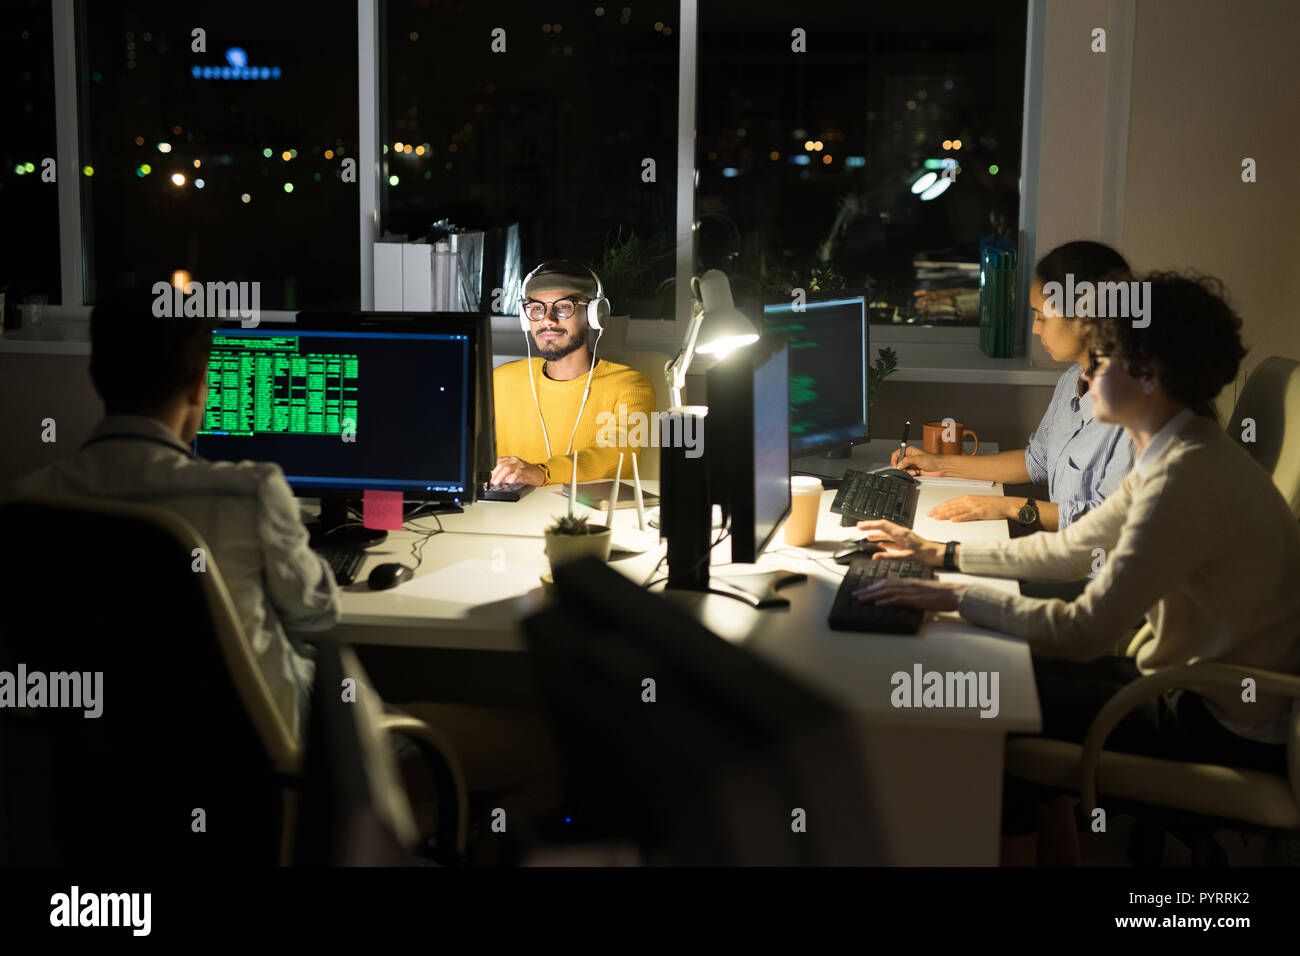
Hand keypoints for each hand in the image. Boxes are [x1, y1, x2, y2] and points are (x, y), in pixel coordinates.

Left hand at [490, 457, 546, 486]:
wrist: (538, 475)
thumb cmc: (524, 475)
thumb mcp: (510, 475)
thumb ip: (501, 477)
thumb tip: (491, 481)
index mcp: (509, 460)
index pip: (497, 462)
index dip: (490, 470)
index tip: (486, 477)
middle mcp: (514, 460)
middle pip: (501, 464)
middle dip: (494, 473)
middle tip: (491, 481)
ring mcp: (520, 464)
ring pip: (508, 467)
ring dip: (501, 475)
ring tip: (497, 482)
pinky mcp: (526, 470)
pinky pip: (518, 472)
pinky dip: (513, 477)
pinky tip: (510, 481)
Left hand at [853, 578, 967, 610]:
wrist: (953, 594)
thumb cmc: (939, 594)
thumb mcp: (921, 589)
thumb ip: (909, 590)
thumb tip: (898, 595)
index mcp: (908, 581)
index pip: (887, 581)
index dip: (873, 585)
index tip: (863, 590)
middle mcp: (907, 584)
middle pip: (883, 585)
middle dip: (868, 590)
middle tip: (856, 595)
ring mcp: (910, 591)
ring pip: (887, 591)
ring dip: (872, 595)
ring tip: (861, 599)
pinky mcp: (915, 598)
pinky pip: (898, 599)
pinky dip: (886, 601)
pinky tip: (878, 604)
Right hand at [854, 519, 943, 565]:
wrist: (938, 555)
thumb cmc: (927, 554)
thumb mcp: (907, 557)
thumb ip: (890, 556)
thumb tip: (876, 556)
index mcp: (901, 533)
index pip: (882, 525)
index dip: (870, 525)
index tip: (860, 526)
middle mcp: (901, 533)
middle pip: (883, 527)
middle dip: (870, 526)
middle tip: (859, 527)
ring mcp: (903, 537)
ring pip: (886, 533)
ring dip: (876, 533)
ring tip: (866, 536)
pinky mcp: (905, 542)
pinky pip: (891, 540)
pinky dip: (883, 541)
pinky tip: (879, 545)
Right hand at [890, 446, 943, 474]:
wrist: (940, 468)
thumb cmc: (933, 460)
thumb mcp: (918, 458)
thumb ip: (906, 461)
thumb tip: (898, 465)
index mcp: (909, 451)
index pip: (897, 454)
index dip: (895, 460)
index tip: (896, 465)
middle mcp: (909, 457)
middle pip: (898, 463)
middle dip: (901, 467)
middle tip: (905, 469)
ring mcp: (911, 464)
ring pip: (902, 469)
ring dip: (907, 471)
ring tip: (913, 471)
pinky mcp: (914, 471)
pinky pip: (907, 473)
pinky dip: (910, 474)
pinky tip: (916, 473)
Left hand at [926, 495, 1017, 521]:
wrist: (1006, 504)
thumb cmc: (992, 505)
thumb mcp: (976, 503)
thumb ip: (965, 506)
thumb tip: (954, 512)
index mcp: (967, 498)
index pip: (949, 502)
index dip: (939, 507)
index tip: (931, 510)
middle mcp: (969, 501)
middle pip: (950, 506)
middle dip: (938, 511)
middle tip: (929, 515)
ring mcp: (974, 506)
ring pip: (956, 511)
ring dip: (945, 514)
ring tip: (936, 517)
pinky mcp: (980, 512)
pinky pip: (967, 515)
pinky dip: (959, 518)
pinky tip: (953, 520)